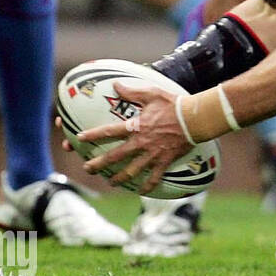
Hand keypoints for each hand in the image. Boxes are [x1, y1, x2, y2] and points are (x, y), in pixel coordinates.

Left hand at [71, 82, 189, 193]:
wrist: (195, 119)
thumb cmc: (174, 105)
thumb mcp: (152, 94)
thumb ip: (132, 91)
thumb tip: (115, 85)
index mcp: (136, 127)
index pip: (109, 131)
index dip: (93, 135)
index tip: (79, 138)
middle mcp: (141, 143)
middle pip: (115, 156)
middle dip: (99, 164)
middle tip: (87, 168)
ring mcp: (153, 154)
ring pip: (132, 170)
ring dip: (119, 178)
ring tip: (111, 182)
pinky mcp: (165, 161)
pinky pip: (155, 177)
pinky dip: (147, 185)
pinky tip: (141, 190)